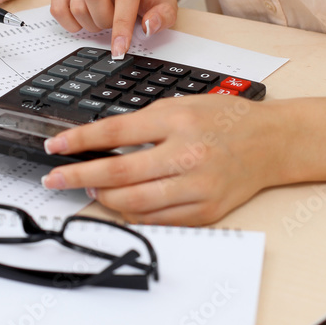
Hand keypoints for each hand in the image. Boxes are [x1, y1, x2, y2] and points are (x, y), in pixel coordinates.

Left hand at [40, 95, 325, 225]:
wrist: (270, 143)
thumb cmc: (224, 121)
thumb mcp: (181, 105)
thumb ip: (142, 123)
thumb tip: (98, 143)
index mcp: (177, 120)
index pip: (114, 133)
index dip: (78, 142)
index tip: (55, 147)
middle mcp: (187, 154)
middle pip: (119, 173)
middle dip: (79, 177)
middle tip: (55, 179)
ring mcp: (197, 186)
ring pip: (134, 203)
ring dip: (102, 199)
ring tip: (87, 191)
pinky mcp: (205, 210)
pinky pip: (157, 219)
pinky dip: (132, 214)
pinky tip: (119, 205)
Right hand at [50, 0, 177, 58]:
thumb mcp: (164, 3)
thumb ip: (164, 16)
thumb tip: (148, 26)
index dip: (122, 24)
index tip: (119, 49)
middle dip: (103, 20)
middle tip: (112, 24)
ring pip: (76, 3)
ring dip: (89, 23)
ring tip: (101, 19)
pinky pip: (57, 4)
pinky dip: (68, 21)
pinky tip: (81, 21)